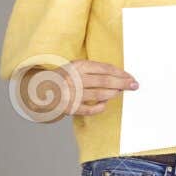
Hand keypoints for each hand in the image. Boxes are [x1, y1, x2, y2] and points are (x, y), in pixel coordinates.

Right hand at [14, 60, 136, 119]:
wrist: (40, 90)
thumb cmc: (66, 77)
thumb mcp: (77, 68)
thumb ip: (95, 70)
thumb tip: (122, 76)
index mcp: (77, 66)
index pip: (105, 69)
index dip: (121, 73)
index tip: (131, 77)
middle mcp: (73, 79)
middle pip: (105, 81)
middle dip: (123, 83)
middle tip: (134, 85)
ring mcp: (71, 93)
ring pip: (100, 94)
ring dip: (113, 94)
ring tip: (119, 92)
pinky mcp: (69, 107)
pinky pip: (90, 109)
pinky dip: (100, 107)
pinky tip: (104, 103)